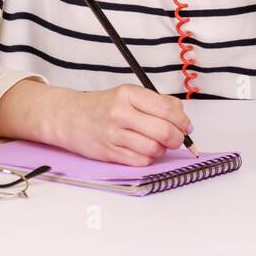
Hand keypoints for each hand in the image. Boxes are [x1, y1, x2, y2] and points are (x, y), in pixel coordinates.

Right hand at [49, 84, 192, 166]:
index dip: (182, 121)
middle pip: (163, 131)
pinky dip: (148, 158)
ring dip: (162, 149)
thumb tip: (182, 117)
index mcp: (128, 94)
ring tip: (159, 144)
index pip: (167, 109)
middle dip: (177, 138)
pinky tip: (145, 150)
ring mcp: (113, 135)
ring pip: (154, 149)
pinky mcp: (109, 153)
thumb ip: (157, 102)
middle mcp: (120, 113)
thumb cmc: (103, 106)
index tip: (186, 126)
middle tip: (178, 138)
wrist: (69, 117)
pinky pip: (140, 161)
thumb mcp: (129, 94)